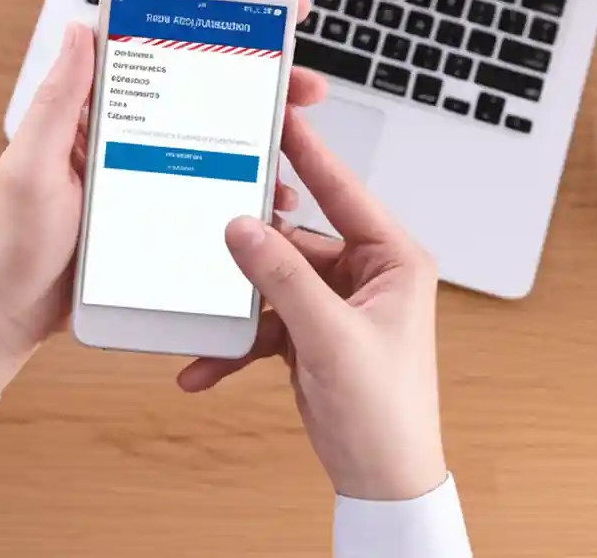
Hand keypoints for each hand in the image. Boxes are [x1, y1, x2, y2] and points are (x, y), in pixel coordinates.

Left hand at [0, 0, 325, 393]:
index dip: (207, 32)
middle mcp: (121, 140)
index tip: (255, 16)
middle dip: (257, 86)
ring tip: (295, 144)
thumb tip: (82, 30)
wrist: (5, 318)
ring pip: (212, 147)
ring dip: (258, 140)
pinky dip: (241, 193)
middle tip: (302, 87)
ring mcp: (140, 179)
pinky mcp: (151, 219)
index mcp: (91, 117)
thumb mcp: (32, 167)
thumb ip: (59, 102)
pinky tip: (267, 199)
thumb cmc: (6, 244)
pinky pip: (205, 196)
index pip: (156, 55)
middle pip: (200, 99)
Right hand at [177, 110, 447, 500]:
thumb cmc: (387, 413)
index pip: (344, 192)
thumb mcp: (331, 338)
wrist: (381, 479)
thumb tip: (245, 227)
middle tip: (208, 230)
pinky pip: (264, 322)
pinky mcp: (310, 332)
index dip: (309, 154)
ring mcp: (334, 304)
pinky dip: (235, 345)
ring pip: (271, 283)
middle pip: (294, 240)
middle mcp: (365, 274)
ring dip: (237, 311)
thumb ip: (285, 279)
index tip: (279, 116)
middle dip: (249, 254)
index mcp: (393, 260)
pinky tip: (206, 366)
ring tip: (203, 326)